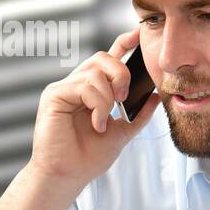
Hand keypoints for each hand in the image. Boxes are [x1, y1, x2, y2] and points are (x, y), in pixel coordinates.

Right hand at [28, 28, 160, 189]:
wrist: (69, 175)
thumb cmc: (89, 157)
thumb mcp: (123, 133)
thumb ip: (139, 115)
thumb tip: (155, 96)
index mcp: (93, 91)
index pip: (108, 59)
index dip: (124, 43)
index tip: (141, 35)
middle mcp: (77, 85)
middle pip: (104, 58)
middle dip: (121, 74)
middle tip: (124, 99)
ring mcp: (64, 88)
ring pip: (96, 72)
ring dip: (108, 98)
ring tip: (103, 121)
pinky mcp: (54, 95)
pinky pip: (84, 86)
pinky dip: (97, 105)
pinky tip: (96, 123)